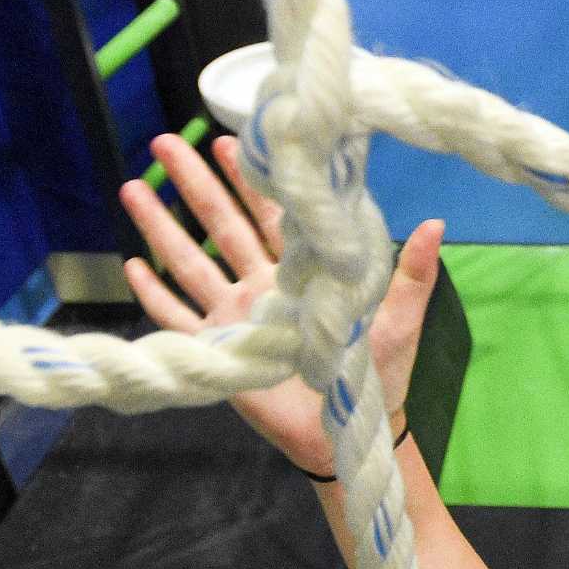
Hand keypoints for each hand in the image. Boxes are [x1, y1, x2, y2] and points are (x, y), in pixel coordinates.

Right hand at [118, 133, 444, 475]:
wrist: (350, 429)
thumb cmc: (378, 374)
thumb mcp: (399, 318)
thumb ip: (413, 273)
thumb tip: (438, 222)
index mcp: (302, 271)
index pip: (271, 213)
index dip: (250, 177)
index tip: (228, 138)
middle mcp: (262, 285)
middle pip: (221, 224)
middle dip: (194, 183)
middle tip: (164, 142)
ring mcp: (235, 316)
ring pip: (190, 261)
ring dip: (161, 226)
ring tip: (132, 186)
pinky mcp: (218, 351)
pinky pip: (177, 318)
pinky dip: (154, 294)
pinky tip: (131, 265)